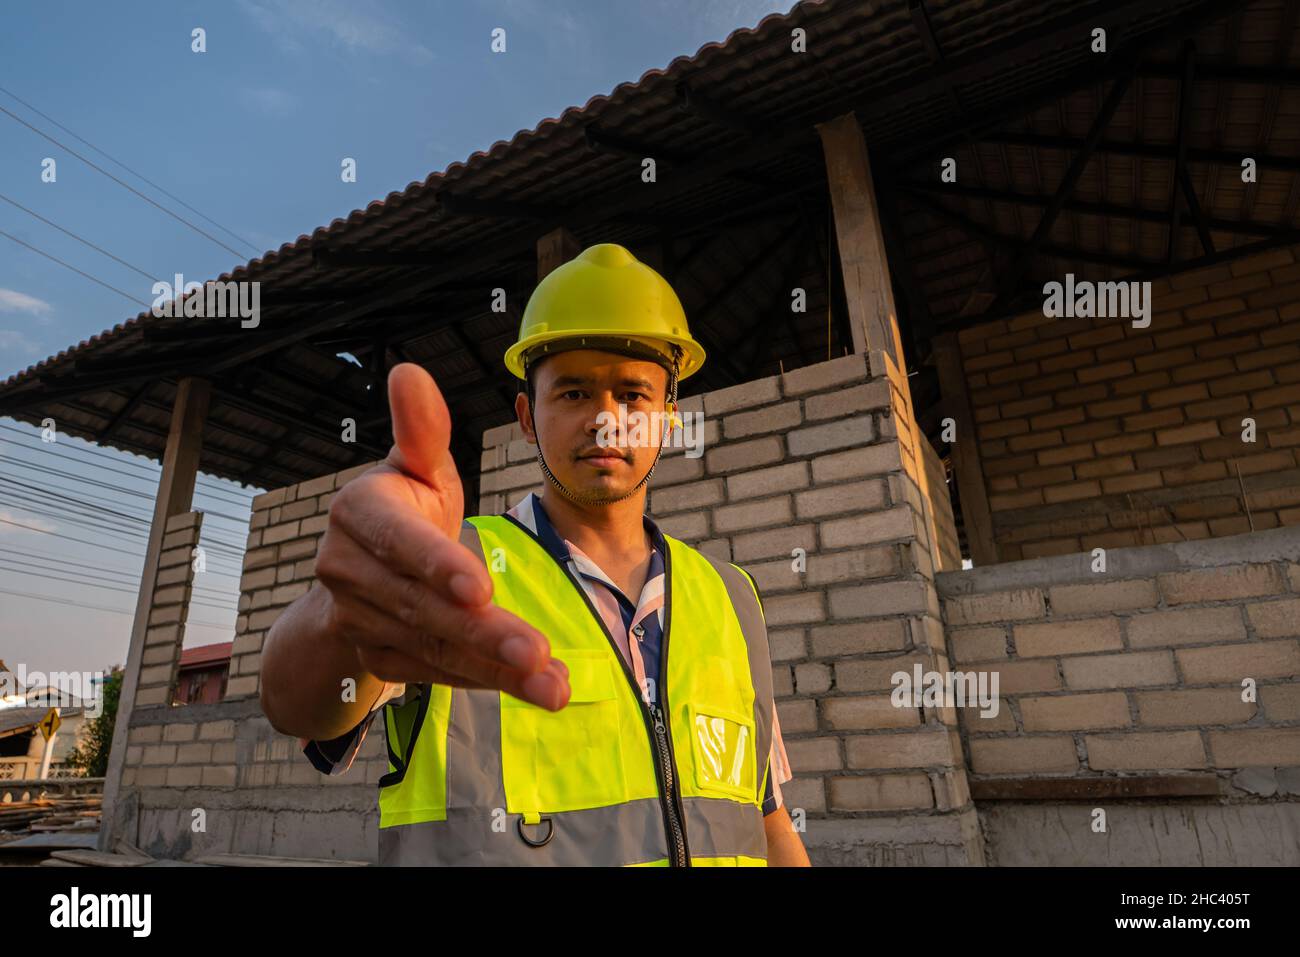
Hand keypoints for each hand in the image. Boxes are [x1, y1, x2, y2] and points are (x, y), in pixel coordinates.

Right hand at [315, 362, 569, 709]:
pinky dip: (488, 681)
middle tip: (538, 653)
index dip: (438, 564)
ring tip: (553, 684)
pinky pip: (439, 673)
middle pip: (424, 607)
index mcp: (357, 514)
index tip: (481, 588)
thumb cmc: (404, 507)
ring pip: (436, 648)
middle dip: (484, 633)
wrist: (360, 574)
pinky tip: (535, 685)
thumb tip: (411, 373)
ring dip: (496, 670)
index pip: (398, 542)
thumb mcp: (415, 467)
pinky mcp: (381, 659)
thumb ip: (422, 430)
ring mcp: (360, 622)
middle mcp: (346, 572)